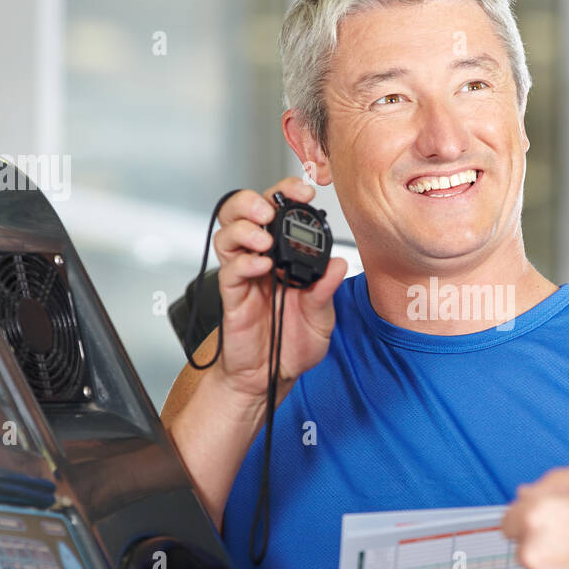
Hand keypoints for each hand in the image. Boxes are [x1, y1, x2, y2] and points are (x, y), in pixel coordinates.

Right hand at [211, 176, 347, 400]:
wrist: (271, 376)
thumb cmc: (293, 343)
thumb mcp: (322, 316)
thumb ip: (325, 290)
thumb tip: (340, 265)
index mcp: (284, 256)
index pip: (278, 212)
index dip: (287, 194)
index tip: (304, 191)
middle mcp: (260, 260)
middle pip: (242, 214)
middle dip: (252, 202)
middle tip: (269, 209)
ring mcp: (244, 277)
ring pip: (228, 235)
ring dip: (243, 228)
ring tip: (263, 239)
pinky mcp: (232, 297)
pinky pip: (229, 271)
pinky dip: (243, 263)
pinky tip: (260, 266)